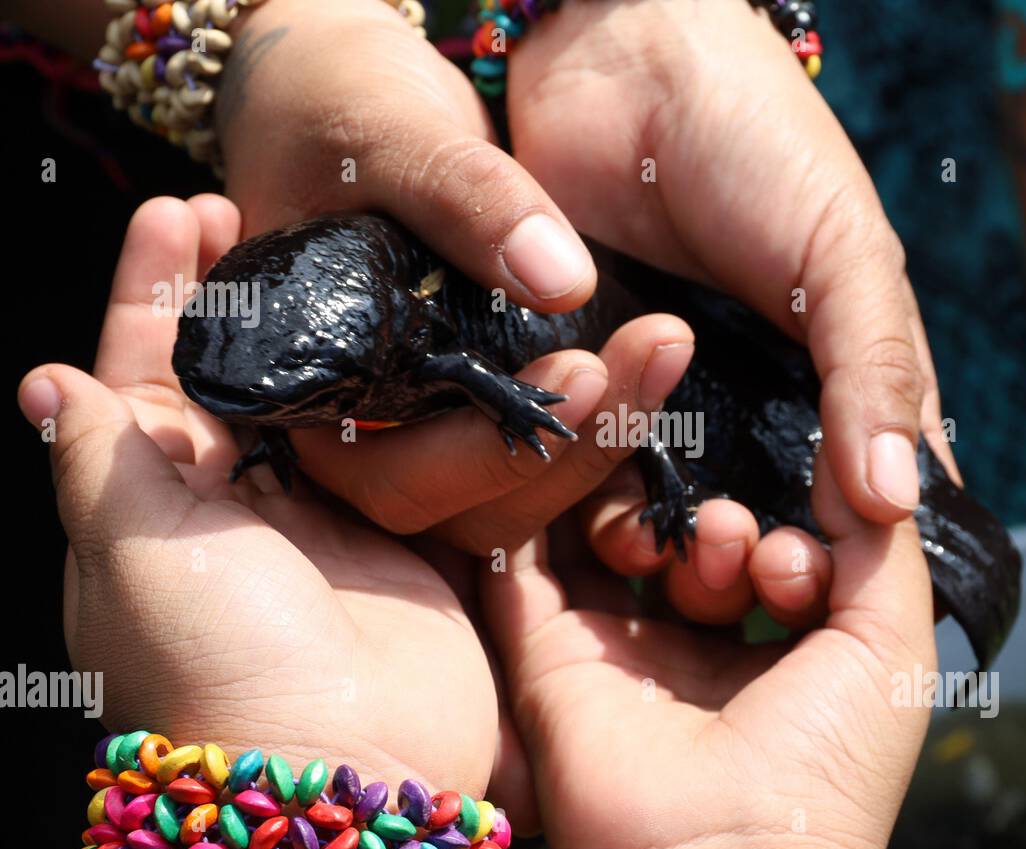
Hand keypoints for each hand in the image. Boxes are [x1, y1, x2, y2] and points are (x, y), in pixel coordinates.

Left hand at [17, 196, 497, 790]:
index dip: (155, 291)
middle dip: (247, 294)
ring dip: (333, 332)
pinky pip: (405, 453)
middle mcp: (238, 507)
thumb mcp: (132, 551)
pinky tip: (419, 339)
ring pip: (327, 403)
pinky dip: (409, 397)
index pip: (144, 372)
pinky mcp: (403, 543)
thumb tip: (45, 382)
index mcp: (154, 503)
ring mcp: (327, 524)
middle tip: (270, 212)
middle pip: (240, 373)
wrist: (344, 767)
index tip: (178, 209)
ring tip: (351, 255)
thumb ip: (101, 460)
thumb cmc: (217, 662)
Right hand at [215, 0, 694, 555]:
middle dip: (569, 452)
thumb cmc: (338, 110)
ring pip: (522, 501)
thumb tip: (564, 283)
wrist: (357, 109)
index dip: (488, 455)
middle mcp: (369, 441)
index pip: (395, 480)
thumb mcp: (389, 134)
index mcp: (310, 400)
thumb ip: (463, 199)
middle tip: (653, 357)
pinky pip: (551, 457)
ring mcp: (431, 433)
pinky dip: (609, 430)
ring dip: (603, 445)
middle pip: (470, 512)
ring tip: (666, 349)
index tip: (583, 373)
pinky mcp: (485, 410)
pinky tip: (662, 370)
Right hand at [482, 456, 937, 848]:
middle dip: (716, 519)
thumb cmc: (826, 763)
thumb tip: (855, 456)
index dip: (780, 532)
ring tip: (689, 542)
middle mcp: (682, 648)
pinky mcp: (542, 651)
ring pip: (608, 536)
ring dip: (649, 511)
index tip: (794, 561)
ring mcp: (609, 650)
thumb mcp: (889, 644)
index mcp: (764, 654)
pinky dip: (550, 502)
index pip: (758, 550)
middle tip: (733, 537)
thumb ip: (879, 542)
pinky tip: (593, 464)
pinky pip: (527, 556)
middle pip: (681, 536)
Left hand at [507, 0, 956, 622]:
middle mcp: (739, 414)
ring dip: (652, 541)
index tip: (810, 586)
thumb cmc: (760, 144)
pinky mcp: (568, 387)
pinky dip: (576, 492)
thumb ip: (876, 370)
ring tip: (648, 538)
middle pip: (743, 534)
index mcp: (825, 391)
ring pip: (654, 517)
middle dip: (732, 564)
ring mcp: (651, 406)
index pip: (845, 511)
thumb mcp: (845, 253)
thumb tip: (897, 502)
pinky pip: (569, 465)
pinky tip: (580, 505)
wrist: (620, 55)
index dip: (833, 561)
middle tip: (719, 561)